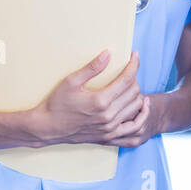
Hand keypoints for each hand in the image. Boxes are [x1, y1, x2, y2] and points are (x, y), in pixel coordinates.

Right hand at [27, 50, 149, 146]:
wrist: (49, 128)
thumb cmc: (57, 103)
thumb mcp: (71, 81)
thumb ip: (92, 67)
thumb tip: (109, 53)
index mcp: (100, 101)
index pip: (127, 79)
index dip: (134, 64)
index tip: (135, 55)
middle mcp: (108, 116)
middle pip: (134, 92)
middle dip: (134, 77)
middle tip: (127, 69)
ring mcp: (110, 128)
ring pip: (137, 107)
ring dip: (138, 94)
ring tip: (131, 85)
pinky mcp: (109, 136)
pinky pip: (134, 128)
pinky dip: (142, 116)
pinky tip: (142, 105)